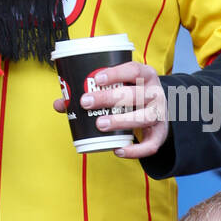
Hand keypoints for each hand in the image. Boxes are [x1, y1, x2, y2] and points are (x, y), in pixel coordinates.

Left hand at [53, 60, 169, 158]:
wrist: (159, 110)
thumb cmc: (131, 95)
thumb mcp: (119, 87)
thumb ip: (91, 92)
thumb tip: (60, 104)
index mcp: (145, 76)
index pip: (134, 70)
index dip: (116, 73)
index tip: (97, 78)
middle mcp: (155, 93)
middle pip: (135, 94)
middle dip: (109, 98)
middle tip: (86, 102)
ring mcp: (160, 114)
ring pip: (145, 117)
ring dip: (121, 121)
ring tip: (100, 124)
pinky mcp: (160, 134)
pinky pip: (151, 145)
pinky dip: (135, 150)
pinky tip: (118, 150)